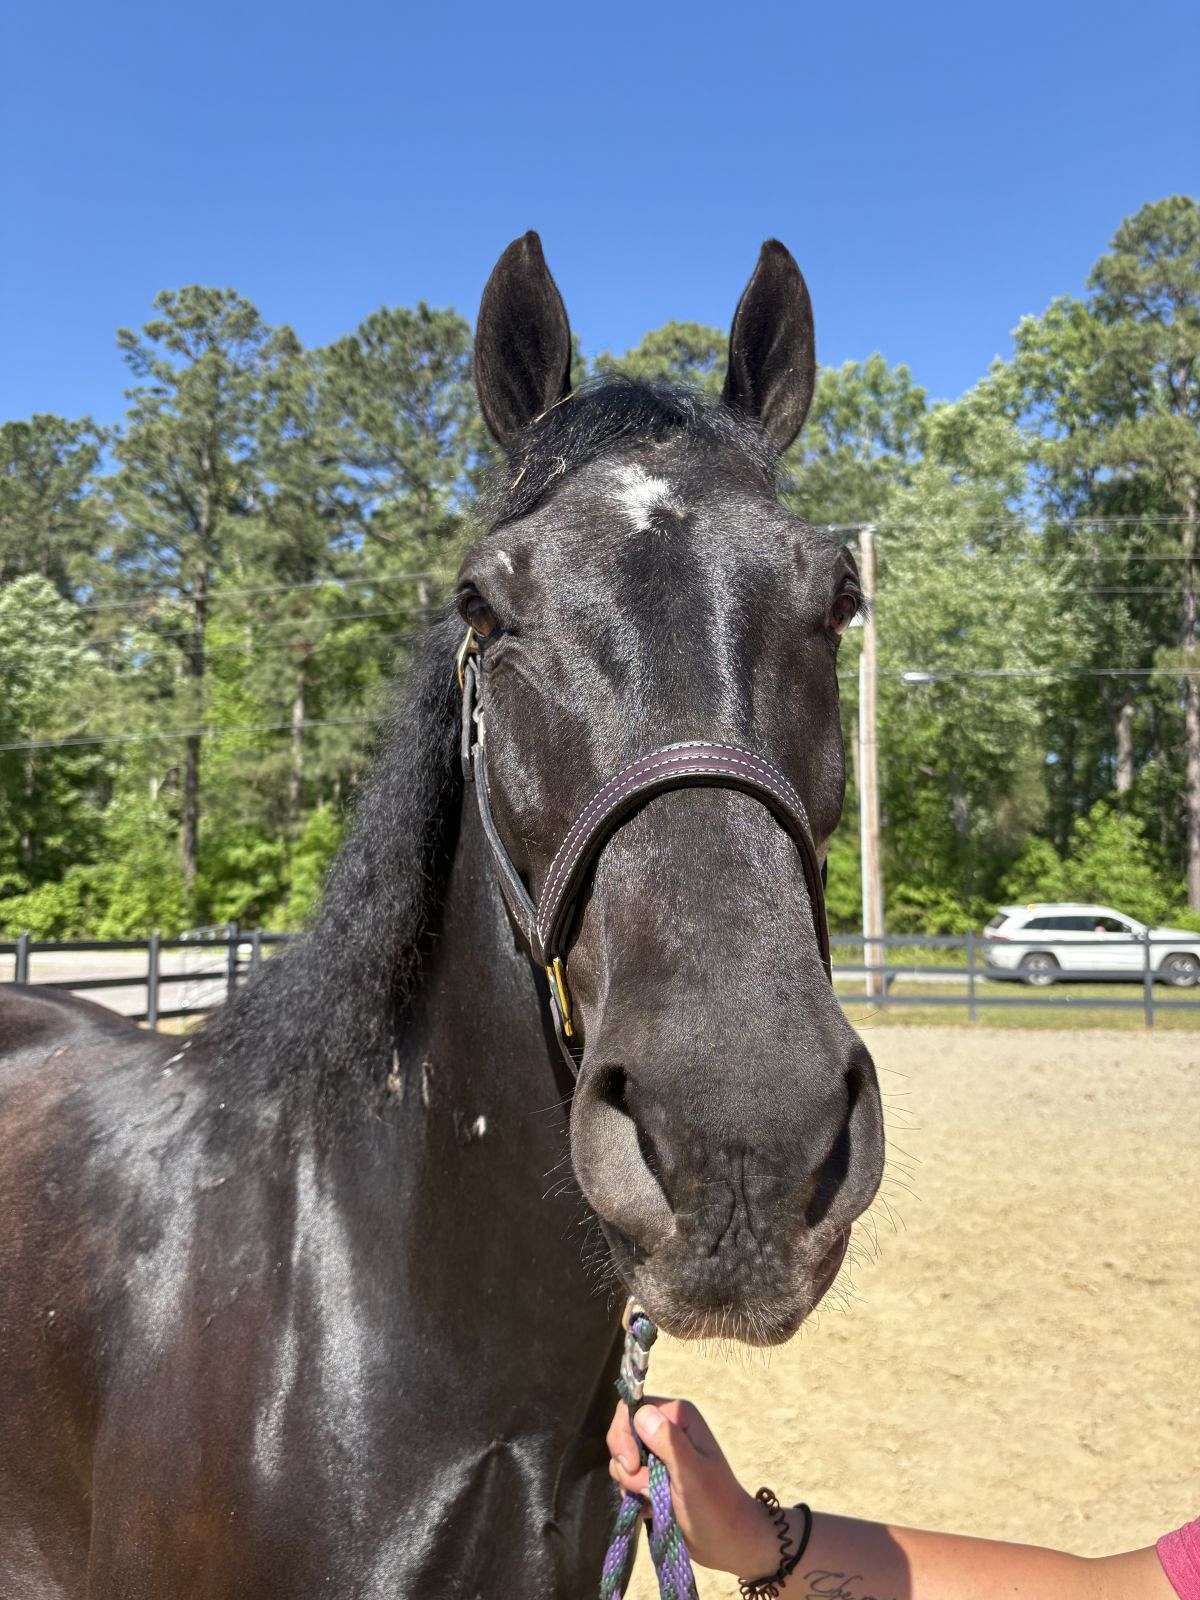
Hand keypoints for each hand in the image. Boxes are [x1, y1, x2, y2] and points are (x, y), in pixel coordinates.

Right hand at [607, 1397, 782, 1579]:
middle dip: (626, 1463)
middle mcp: (667, 1430)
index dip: (625, 1434)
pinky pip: (626, 1479)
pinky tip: (650, 1507)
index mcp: (679, 1418)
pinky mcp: (653, 1477)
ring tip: (654, 1498)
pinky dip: (632, 1494)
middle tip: (645, 1486)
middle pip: (623, 1433)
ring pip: (622, 1459)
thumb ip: (668, 1441)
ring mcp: (659, 1455)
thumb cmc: (714, 1506)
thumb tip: (641, 1413)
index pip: (633, 1409)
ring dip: (631, 1483)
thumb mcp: (691, 1473)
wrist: (726, 1542)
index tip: (632, 1465)